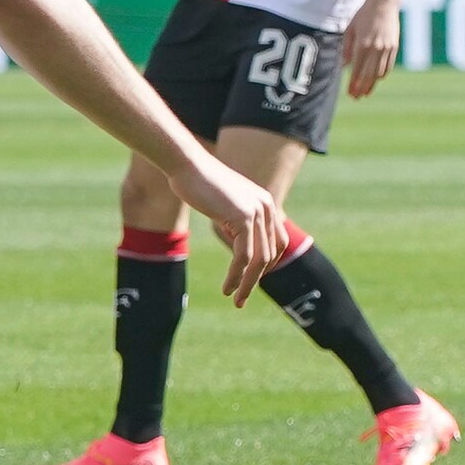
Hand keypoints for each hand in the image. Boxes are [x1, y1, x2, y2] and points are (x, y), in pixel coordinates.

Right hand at [168, 156, 288, 304]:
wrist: (187, 165)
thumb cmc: (199, 183)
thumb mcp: (225, 202)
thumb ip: (236, 219)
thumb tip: (237, 239)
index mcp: (265, 203)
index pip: (276, 242)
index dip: (268, 265)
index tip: (252, 279)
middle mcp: (266, 207)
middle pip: (271, 254)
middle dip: (258, 279)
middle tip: (243, 297)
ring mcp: (257, 212)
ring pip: (260, 260)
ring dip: (248, 284)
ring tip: (236, 299)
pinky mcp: (243, 217)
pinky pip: (244, 256)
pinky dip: (236, 276)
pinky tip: (227, 288)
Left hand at [343, 0, 400, 97]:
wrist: (384, 3)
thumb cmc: (363, 15)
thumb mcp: (350, 30)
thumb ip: (346, 48)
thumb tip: (344, 66)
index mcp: (362, 45)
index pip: (356, 70)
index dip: (353, 84)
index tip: (350, 93)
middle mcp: (374, 49)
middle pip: (368, 75)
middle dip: (361, 88)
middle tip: (357, 97)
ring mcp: (386, 49)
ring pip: (379, 73)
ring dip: (372, 84)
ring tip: (366, 92)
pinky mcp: (394, 47)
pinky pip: (388, 66)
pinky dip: (382, 75)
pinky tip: (376, 79)